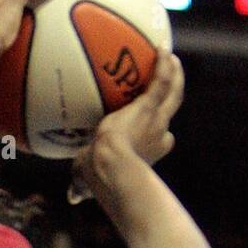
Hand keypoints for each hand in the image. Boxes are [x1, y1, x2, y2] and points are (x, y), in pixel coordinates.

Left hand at [70, 51, 183, 201]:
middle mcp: (160, 133)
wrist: (109, 164)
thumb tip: (72, 198)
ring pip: (173, 92)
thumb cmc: (99, 176)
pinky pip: (161, 80)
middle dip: (173, 96)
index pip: (160, 140)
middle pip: (170, 111)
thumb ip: (82, 186)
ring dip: (175, 75)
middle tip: (173, 82)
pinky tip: (160, 49)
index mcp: (151, 150)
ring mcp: (157, 118)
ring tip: (171, 59)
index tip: (153, 128)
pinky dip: (163, 65)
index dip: (159, 135)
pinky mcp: (149, 105)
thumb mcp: (89, 179)